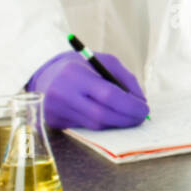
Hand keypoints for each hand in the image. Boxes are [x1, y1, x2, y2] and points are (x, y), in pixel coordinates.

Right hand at [27, 51, 148, 129]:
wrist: (45, 73)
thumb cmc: (81, 65)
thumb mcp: (104, 61)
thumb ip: (125, 79)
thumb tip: (140, 102)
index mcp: (75, 74)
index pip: (108, 95)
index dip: (130, 106)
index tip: (144, 108)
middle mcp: (62, 94)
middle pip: (101, 115)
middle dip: (126, 119)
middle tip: (141, 118)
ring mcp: (55, 111)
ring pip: (94, 126)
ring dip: (116, 124)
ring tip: (129, 117)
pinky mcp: (54, 122)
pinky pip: (85, 128)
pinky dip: (101, 124)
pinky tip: (109, 118)